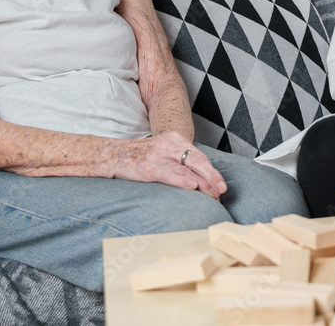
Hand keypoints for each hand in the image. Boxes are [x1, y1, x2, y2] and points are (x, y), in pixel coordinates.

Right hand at [111, 132, 226, 198]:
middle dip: (212, 177)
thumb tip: (200, 179)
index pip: (199, 157)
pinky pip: (169, 174)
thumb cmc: (140, 156)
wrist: (112, 154)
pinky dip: (182, 180)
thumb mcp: (163, 152)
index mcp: (174, 139)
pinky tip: (192, 186)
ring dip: (202, 184)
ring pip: (186, 170)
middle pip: (197, 161)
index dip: (212, 172)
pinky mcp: (147, 166)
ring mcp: (158, 155)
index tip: (222, 185)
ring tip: (212, 195)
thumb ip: (179, 160)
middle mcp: (168, 144)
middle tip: (222, 190)